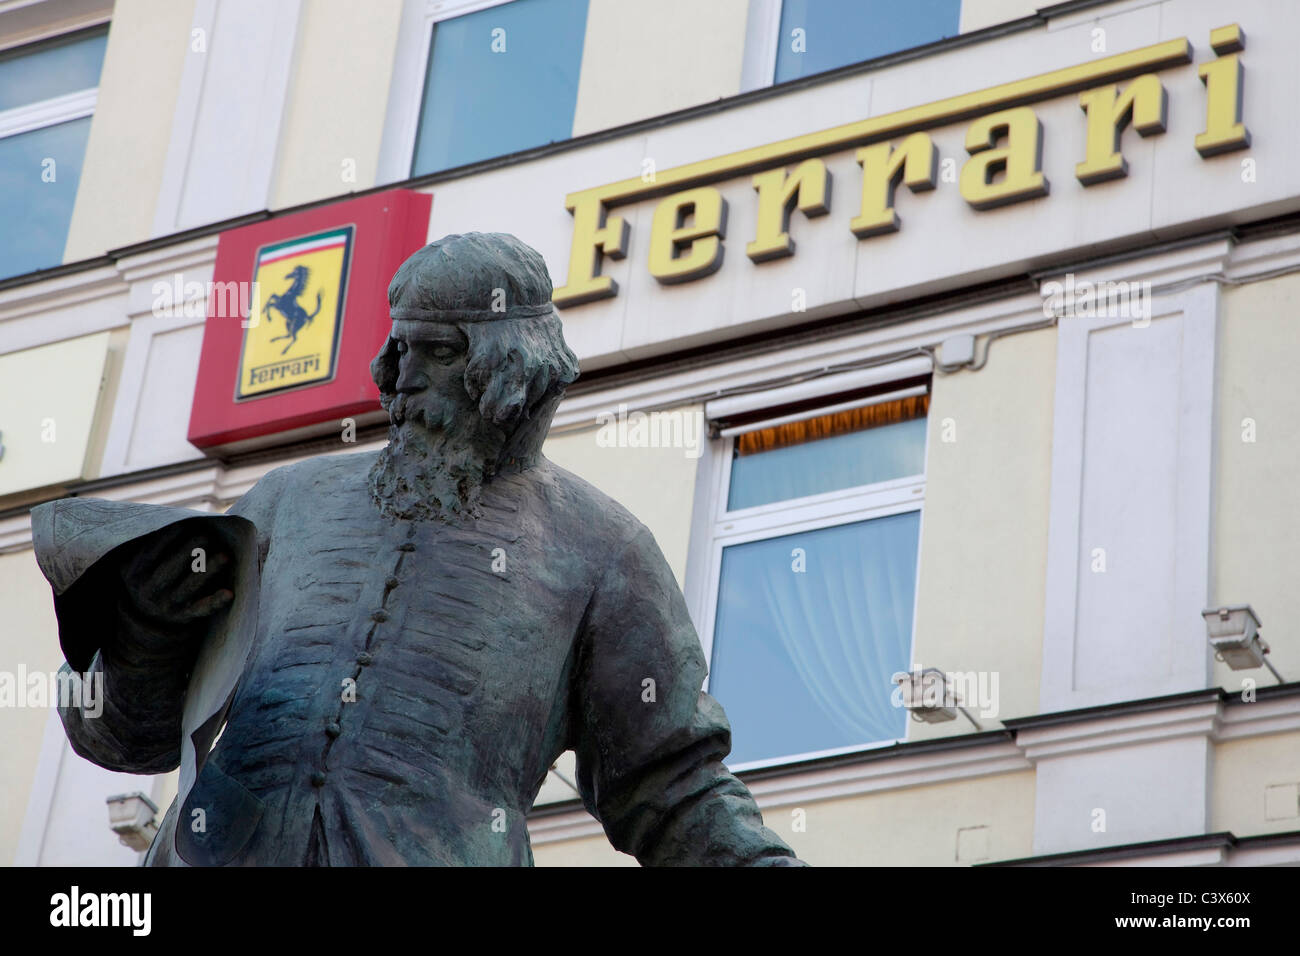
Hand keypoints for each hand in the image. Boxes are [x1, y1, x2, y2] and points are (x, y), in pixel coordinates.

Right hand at [118, 522, 235, 625]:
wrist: (147, 619)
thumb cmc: (149, 578)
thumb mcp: (139, 564)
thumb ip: (148, 545)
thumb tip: (167, 517)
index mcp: (135, 576)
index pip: (150, 554)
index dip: (166, 538)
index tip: (184, 524)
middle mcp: (149, 592)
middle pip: (169, 570)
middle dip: (188, 552)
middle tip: (207, 536)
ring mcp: (167, 606)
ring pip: (189, 587)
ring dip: (208, 571)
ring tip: (226, 556)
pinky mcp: (185, 617)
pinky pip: (201, 610)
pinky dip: (215, 602)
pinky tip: (229, 593)